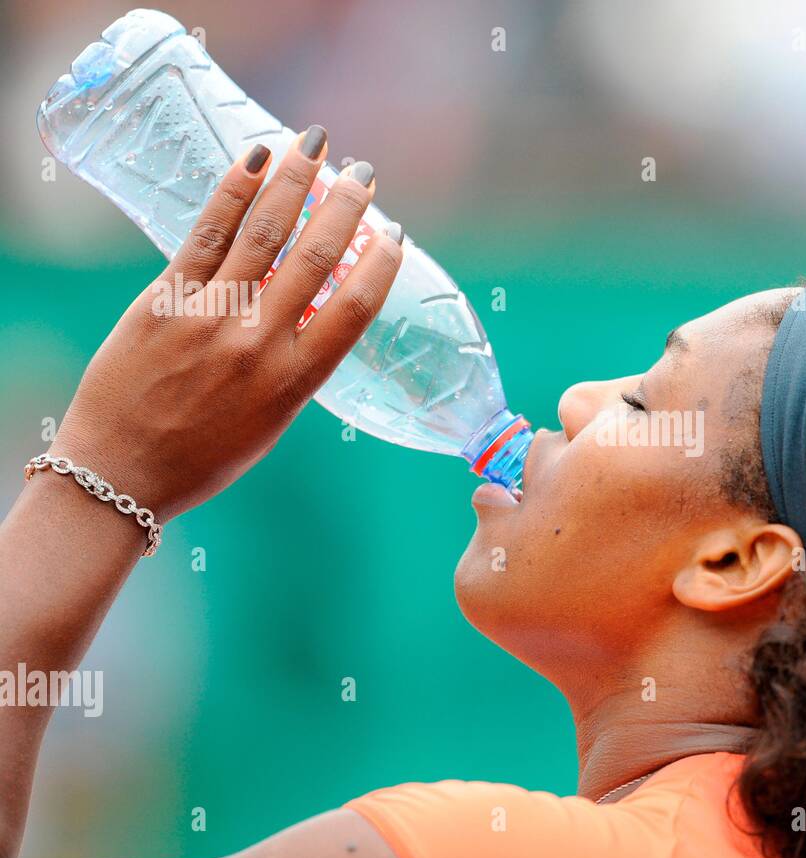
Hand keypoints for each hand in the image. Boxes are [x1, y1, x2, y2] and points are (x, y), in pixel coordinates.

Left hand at [48, 125, 402, 521]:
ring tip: (316, 146)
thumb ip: (295, 366)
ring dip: (296, 181)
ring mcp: (209, 315)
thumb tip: (310, 308)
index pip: (354, 309)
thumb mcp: (271, 422)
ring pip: (264, 233)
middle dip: (345, 207)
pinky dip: (234, 191)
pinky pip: (207, 233)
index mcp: (294, 380)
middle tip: (364, 174)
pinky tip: (255, 160)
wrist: (120, 471)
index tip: (394, 236)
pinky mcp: (165, 297)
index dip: (381, 265)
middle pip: (314, 258)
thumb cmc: (202, 456)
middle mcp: (257, 342)